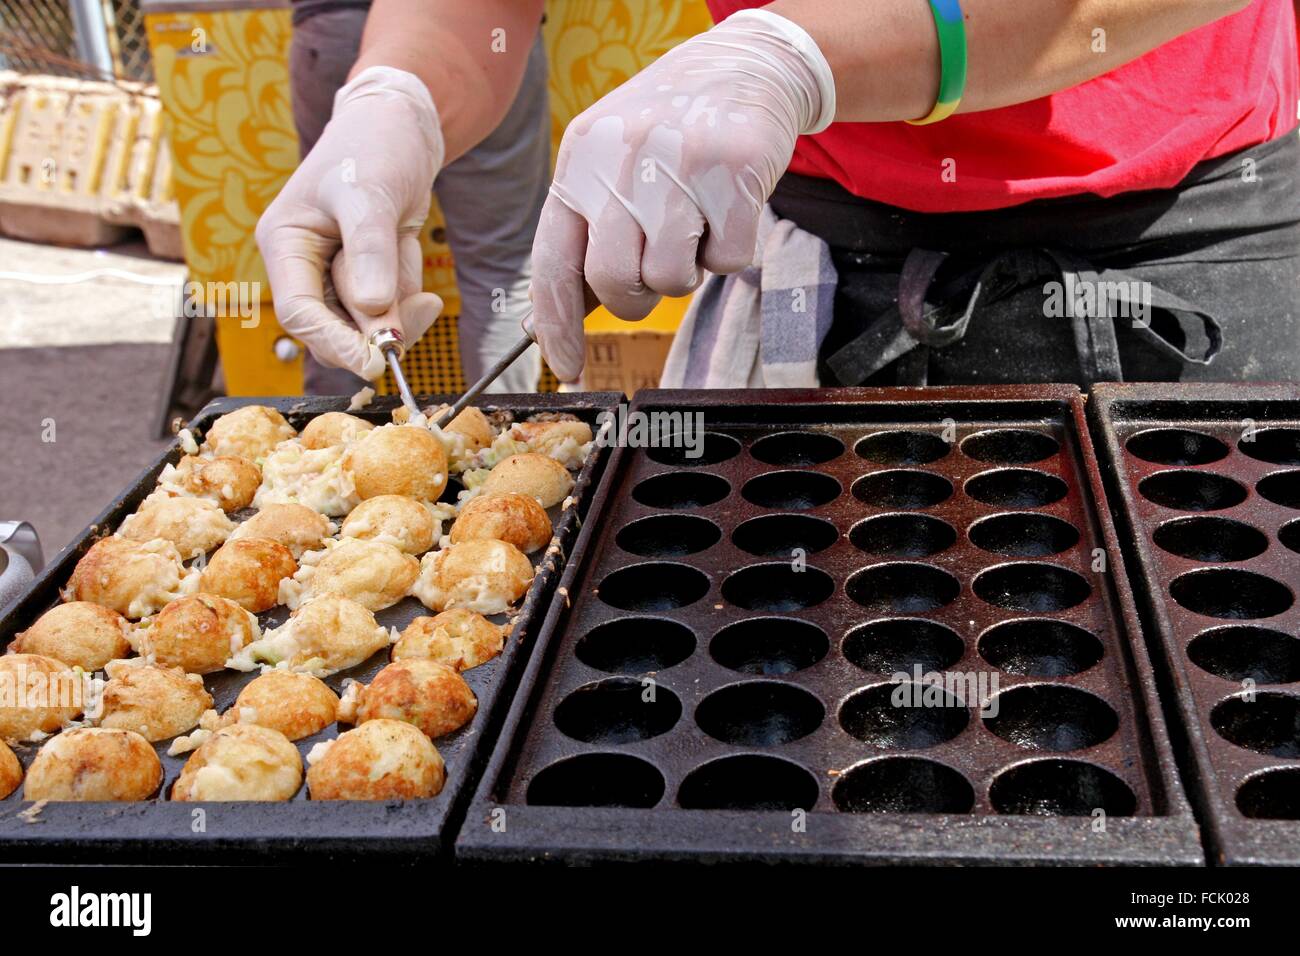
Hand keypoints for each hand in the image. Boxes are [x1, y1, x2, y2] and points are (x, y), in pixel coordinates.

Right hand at [256, 66, 445, 378]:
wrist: (403, 125)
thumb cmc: (374, 145)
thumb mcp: (370, 194)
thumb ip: (370, 254)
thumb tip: (371, 311)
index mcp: (285, 243)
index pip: (299, 312)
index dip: (335, 343)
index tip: (377, 361)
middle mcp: (304, 265)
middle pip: (333, 328)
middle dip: (376, 330)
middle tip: (420, 313)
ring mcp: (337, 274)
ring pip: (366, 323)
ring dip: (399, 307)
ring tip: (413, 263)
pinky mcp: (368, 277)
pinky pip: (390, 307)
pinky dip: (408, 297)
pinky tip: (415, 263)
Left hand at [527, 9, 834, 381]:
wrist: (741, 67)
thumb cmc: (667, 132)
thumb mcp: (607, 164)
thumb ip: (584, 234)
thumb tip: (551, 322)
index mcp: (578, 163)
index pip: (554, 263)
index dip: (557, 325)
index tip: (567, 367)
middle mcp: (620, 159)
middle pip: (615, 280)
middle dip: (636, 297)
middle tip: (656, 269)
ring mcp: (678, 163)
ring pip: (671, 278)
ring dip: (687, 272)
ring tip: (694, 226)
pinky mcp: (734, 171)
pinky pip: (727, 262)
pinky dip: (731, 252)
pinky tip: (726, 209)